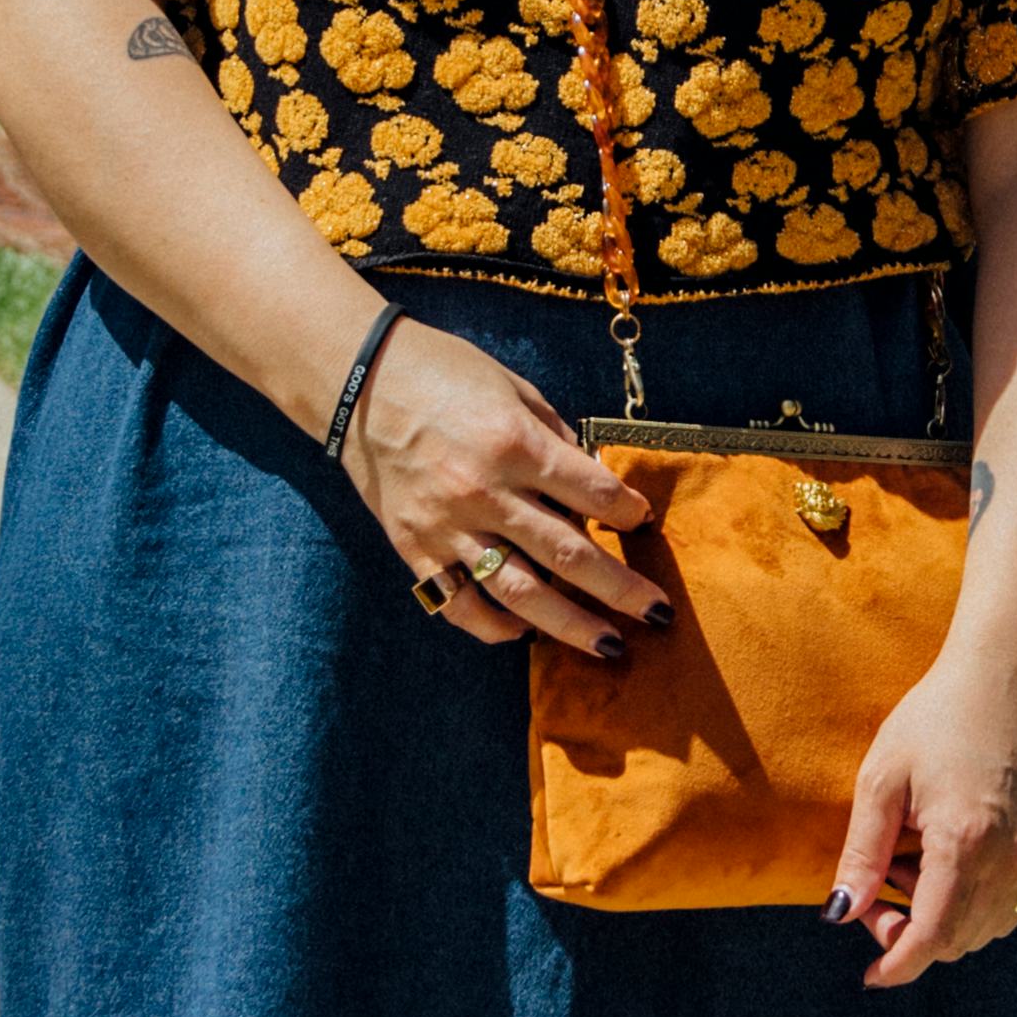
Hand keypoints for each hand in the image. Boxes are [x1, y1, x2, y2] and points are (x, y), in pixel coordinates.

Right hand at [343, 317, 664, 661]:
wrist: (357, 380)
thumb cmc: (442, 371)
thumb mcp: (514, 389)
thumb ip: (555, 439)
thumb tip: (594, 485)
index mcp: (515, 444)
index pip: (593, 493)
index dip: (628, 511)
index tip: (643, 522)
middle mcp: (484, 492)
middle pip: (569, 554)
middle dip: (621, 588)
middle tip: (658, 613)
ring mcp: (447, 526)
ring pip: (520, 592)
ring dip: (571, 625)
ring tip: (610, 646)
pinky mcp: (414, 548)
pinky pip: (459, 603)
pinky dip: (494, 626)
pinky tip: (524, 632)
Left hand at [830, 653, 1016, 986]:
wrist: (1006, 679)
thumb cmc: (935, 720)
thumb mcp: (881, 781)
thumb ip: (861, 855)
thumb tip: (840, 914)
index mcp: (965, 843)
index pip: (932, 936)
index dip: (898, 965)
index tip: (870, 978)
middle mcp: (1010, 860)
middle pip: (957, 941)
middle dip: (911, 935)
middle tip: (877, 888)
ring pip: (985, 930)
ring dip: (942, 920)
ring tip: (912, 860)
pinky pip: (1010, 907)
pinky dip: (973, 906)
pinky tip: (946, 861)